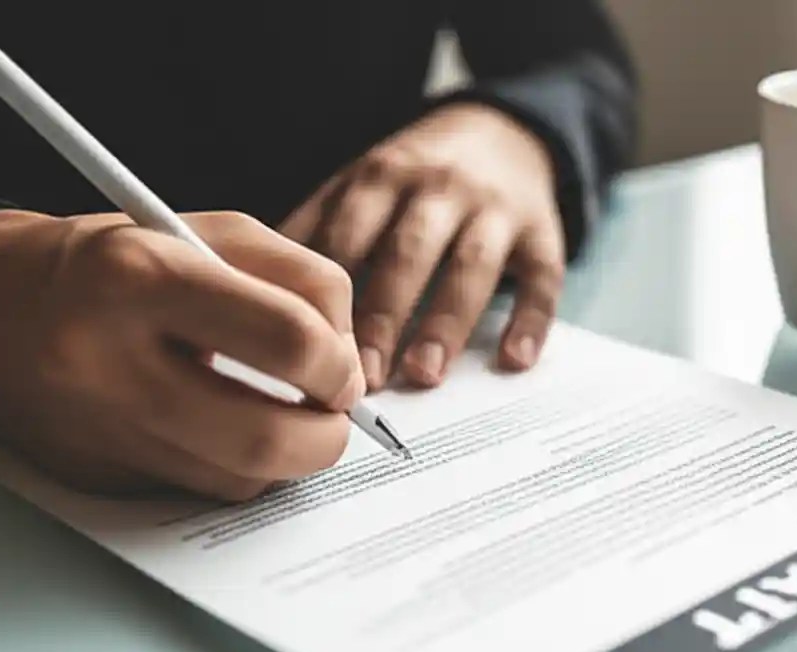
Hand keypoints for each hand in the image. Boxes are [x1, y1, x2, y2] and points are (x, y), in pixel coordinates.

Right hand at [0, 210, 363, 501]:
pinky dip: (233, 466)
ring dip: (285, 456)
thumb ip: (300, 281)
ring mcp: (100, 431)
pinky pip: (199, 490)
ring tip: (282, 414)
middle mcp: (112, 362)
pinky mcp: (97, 477)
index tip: (343, 369)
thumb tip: (352, 360)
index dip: (339, 363)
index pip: (286, 338)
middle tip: (334, 414)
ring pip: (239, 479)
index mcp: (143, 277)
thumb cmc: (119, 259)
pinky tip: (222, 428)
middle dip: (327, 436)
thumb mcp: (210, 232)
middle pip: (266, 440)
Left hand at [281, 102, 564, 390]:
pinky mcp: (544, 231)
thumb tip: (252, 287)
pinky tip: (514, 361)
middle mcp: (440, 188)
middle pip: (408, 252)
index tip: (304, 346)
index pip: (349, 235)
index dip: (325, 292)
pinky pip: (543, 277)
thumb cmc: (415, 176)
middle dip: (382, 314)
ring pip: (472, 265)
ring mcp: (496, 209)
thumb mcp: (363, 182)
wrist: (503, 130)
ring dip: (446, 321)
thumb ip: (317, 227)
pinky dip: (532, 320)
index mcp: (383, 177)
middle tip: (359, 376)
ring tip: (423, 374)